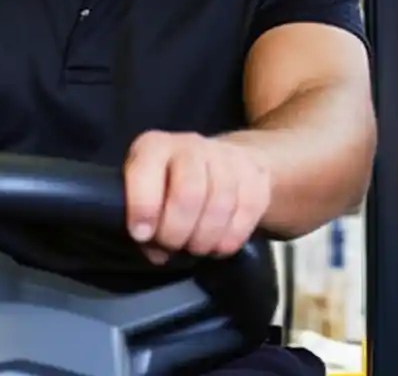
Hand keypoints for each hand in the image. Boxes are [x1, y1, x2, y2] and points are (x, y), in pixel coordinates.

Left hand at [124, 131, 271, 263]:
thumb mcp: (144, 194)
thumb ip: (143, 222)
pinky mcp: (254, 176)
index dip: (143, 209)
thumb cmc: (170, 184)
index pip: (147, 174)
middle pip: (188, 194)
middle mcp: (190, 145)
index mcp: (154, 147)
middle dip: (176, 232)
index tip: (142, 235)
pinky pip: (246, 214)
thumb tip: (157, 252)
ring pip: (219, 207)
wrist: (220, 161)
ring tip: (194, 247)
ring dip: (204, 239)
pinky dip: (229, 239)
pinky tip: (217, 244)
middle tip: (172, 246)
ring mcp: (226, 157)